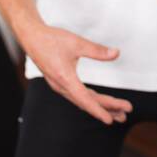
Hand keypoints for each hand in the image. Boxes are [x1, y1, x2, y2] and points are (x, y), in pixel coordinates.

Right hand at [17, 18, 132, 124]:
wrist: (31, 37)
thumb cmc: (51, 39)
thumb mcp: (77, 43)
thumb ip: (97, 50)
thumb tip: (116, 54)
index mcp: (65, 79)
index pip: (85, 99)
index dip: (99, 110)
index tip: (110, 119)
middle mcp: (62, 86)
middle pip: (87, 102)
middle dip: (107, 108)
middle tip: (125, 113)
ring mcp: (59, 86)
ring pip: (82, 100)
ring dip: (100, 106)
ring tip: (117, 113)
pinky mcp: (59, 82)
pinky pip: (77, 95)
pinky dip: (90, 100)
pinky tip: (98, 101)